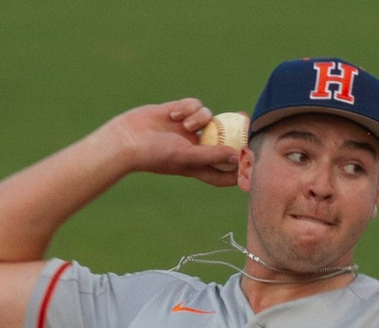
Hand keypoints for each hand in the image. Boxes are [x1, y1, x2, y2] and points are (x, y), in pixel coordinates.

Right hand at [98, 99, 241, 186]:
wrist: (126, 139)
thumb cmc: (154, 155)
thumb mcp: (186, 156)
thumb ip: (213, 155)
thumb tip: (238, 155)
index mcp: (197, 165)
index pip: (223, 172)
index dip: (238, 168)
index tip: (251, 158)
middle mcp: (193, 148)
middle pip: (221, 140)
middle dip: (233, 131)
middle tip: (245, 118)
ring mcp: (185, 130)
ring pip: (208, 118)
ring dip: (200, 117)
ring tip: (184, 123)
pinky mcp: (177, 113)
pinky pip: (193, 105)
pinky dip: (187, 107)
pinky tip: (174, 114)